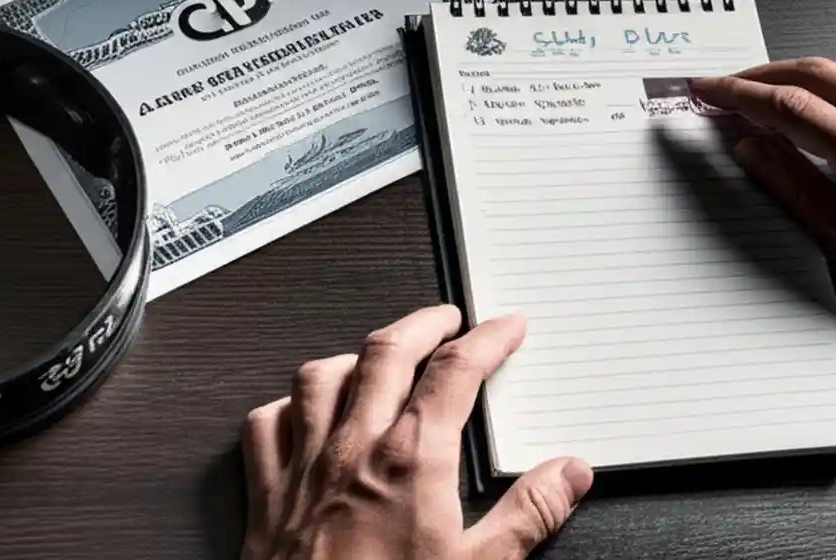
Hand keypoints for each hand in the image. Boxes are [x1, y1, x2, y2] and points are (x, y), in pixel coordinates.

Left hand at [240, 305, 592, 559]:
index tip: (505, 327)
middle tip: (446, 319)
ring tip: (377, 355)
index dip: (486, 339)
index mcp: (409, 460)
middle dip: (422, 324)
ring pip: (320, 376)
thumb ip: (528, 515)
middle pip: (386, 352)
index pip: (455, 372)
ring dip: (353, 356)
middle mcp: (352, 448)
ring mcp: (304, 465)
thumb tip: (568, 474)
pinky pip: (266, 424)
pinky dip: (288, 405)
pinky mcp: (267, 493)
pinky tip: (302, 411)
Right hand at [691, 58, 835, 284]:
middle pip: (816, 73)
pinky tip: (813, 95)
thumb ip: (798, 193)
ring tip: (758, 87)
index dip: (739, 94)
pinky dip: (829, 79)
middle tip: (723, 85)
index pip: (789, 107)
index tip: (708, 91)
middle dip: (760, 72)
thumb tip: (753, 150)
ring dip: (793, 70)